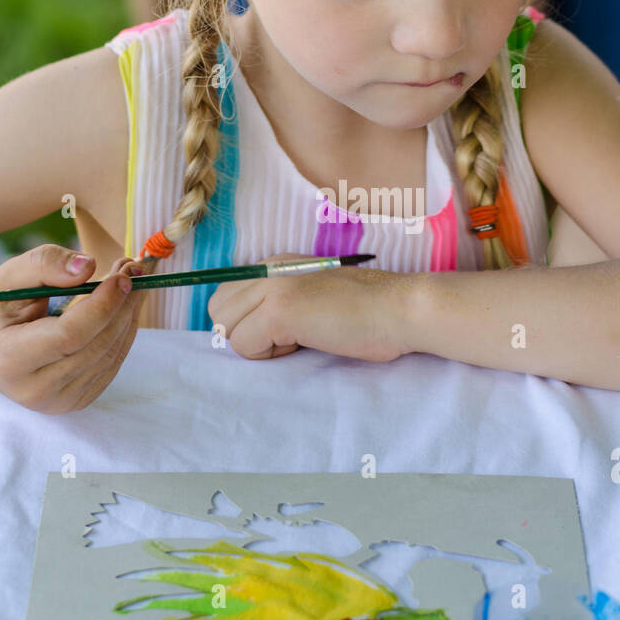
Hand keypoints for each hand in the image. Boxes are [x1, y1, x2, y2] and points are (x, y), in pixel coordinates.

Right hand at [0, 244, 147, 412]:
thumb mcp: (9, 277)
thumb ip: (46, 265)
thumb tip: (89, 266)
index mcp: (9, 360)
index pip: (70, 336)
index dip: (102, 305)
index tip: (122, 276)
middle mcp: (34, 389)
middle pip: (96, 345)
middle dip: (122, 304)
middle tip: (135, 269)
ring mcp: (57, 401)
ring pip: (109, 355)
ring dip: (128, 315)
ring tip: (132, 280)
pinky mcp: (74, 402)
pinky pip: (111, 365)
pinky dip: (123, 332)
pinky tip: (124, 307)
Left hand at [207, 252, 411, 362]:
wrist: (402, 309)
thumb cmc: (370, 313)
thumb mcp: (316, 297)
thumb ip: (282, 304)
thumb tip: (248, 331)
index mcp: (278, 264)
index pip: (228, 294)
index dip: (245, 322)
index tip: (280, 333)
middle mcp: (270, 269)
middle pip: (218, 310)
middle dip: (244, 334)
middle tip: (288, 339)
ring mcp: (273, 288)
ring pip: (225, 328)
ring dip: (256, 345)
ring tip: (298, 340)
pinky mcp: (279, 311)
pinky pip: (243, 345)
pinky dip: (269, 355)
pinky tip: (304, 344)